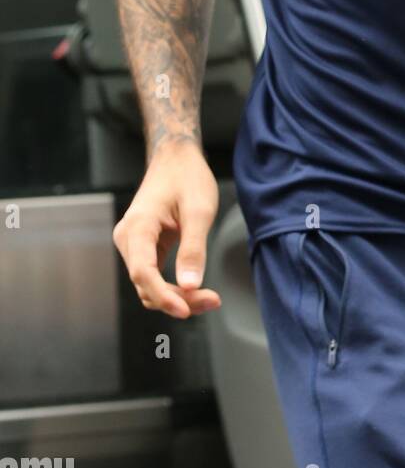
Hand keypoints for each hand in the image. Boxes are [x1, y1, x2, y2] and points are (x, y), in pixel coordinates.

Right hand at [112, 139, 220, 318]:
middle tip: (213, 301)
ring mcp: (133, 244)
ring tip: (210, 298)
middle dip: (177, 298)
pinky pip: (152, 276)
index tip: (187, 310)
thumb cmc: (187, 177)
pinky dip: (173, 287)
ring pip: (149, 285)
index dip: (164, 295)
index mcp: (138, 226)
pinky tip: (196, 290)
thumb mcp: (199, 210)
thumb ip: (193, 248)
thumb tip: (190, 286)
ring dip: (176, 296)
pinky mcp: (142, 248)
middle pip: (146, 284)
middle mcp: (128, 239)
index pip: (142, 272)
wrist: (176, 158)